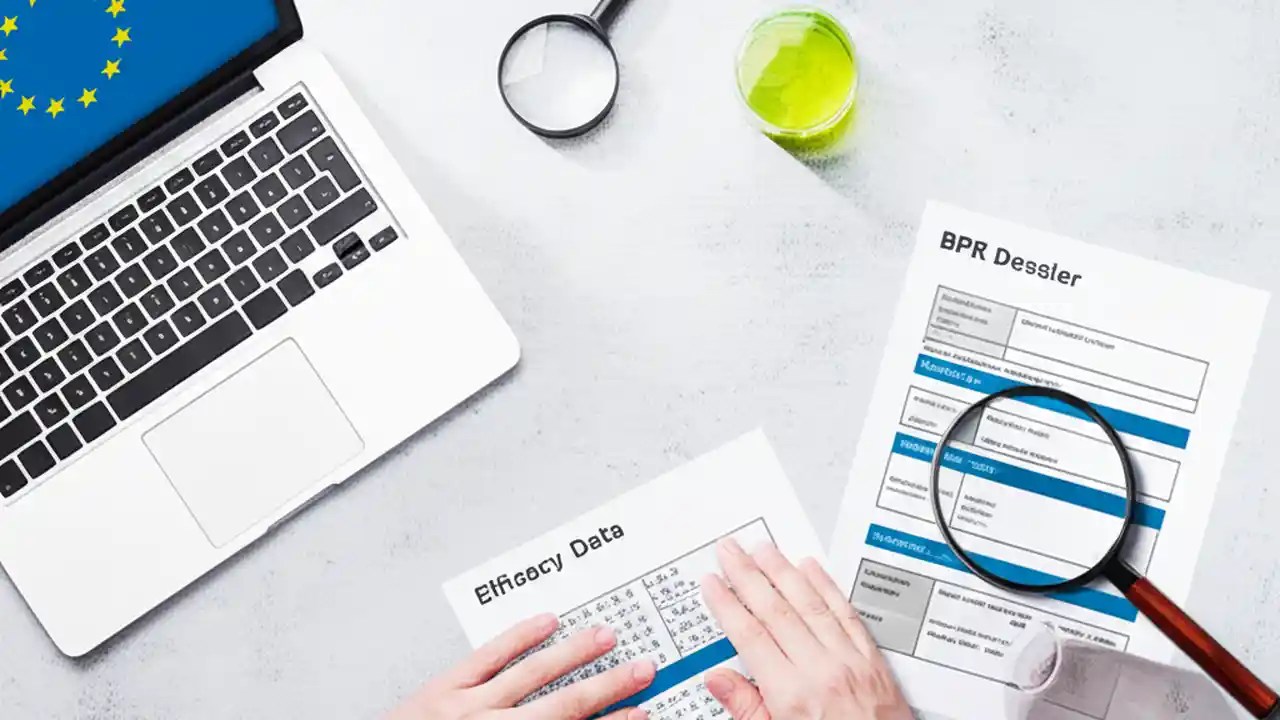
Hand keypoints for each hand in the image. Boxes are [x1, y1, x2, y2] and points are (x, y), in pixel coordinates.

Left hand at [388, 614, 654, 719]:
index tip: (642, 712)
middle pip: (564, 705)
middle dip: (608, 685)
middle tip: (642, 668)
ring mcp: (466, 707)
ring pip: (532, 674)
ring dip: (573, 654)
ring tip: (605, 635)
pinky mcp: (443, 688)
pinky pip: (487, 656)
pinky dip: (519, 636)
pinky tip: (545, 622)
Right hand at [701, 539, 911, 719]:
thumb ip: (747, 709)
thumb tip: (718, 679)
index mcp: (792, 696)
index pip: (750, 637)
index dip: (727, 605)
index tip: (713, 584)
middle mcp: (821, 672)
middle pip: (776, 611)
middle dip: (748, 575)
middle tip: (729, 551)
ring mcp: (850, 662)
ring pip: (810, 603)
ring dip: (783, 571)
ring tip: (763, 549)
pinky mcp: (872, 660)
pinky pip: (846, 613)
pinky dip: (827, 587)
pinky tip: (811, 568)